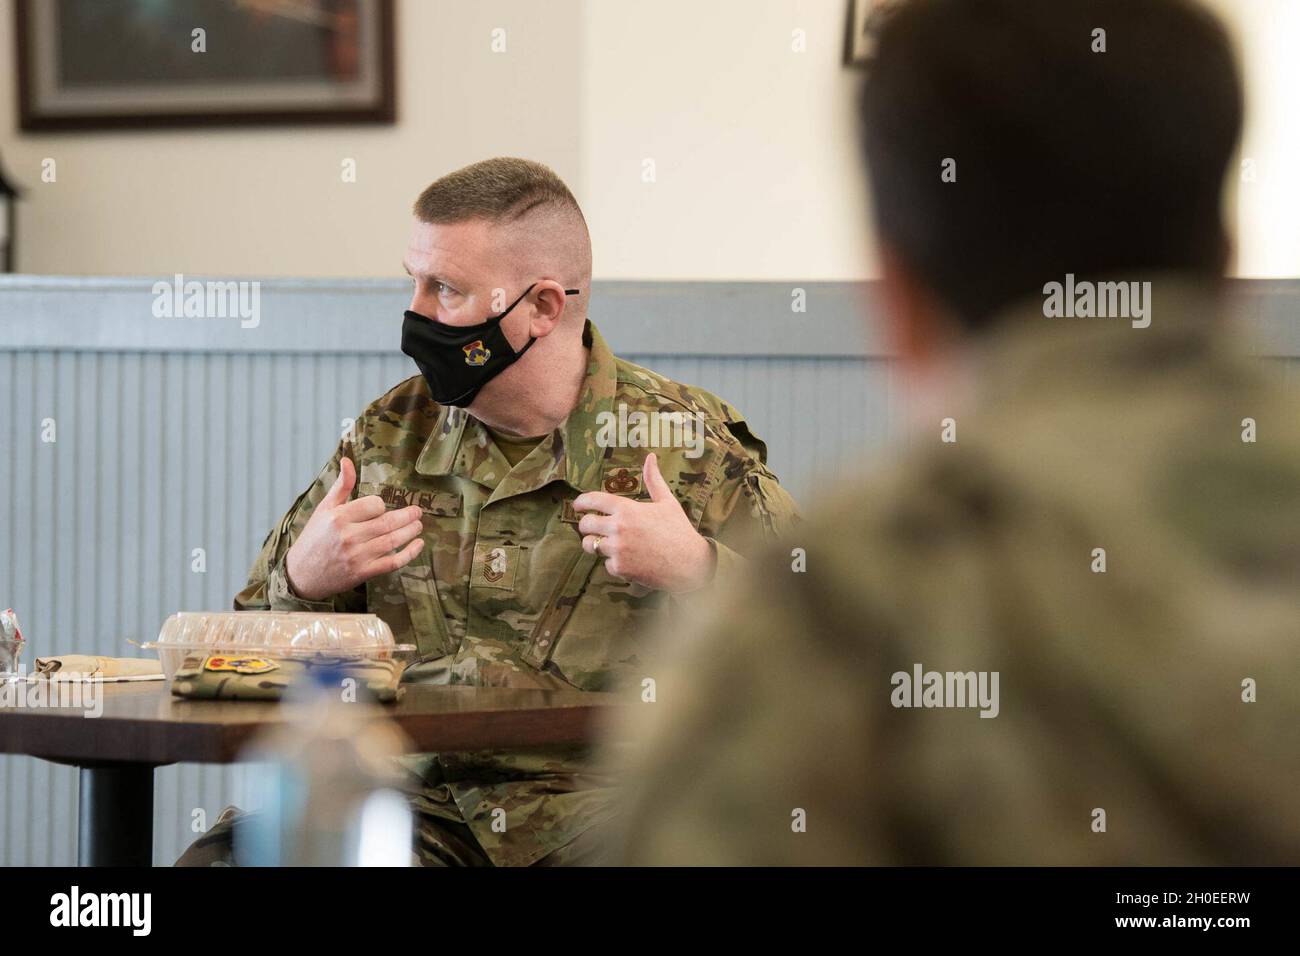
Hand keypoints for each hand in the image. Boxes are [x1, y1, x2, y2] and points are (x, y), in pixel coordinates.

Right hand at [284, 457, 424, 600]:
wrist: (302, 574)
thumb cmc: (314, 538)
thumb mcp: (324, 509)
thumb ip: (341, 486)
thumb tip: (347, 460)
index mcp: (338, 517)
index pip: (373, 505)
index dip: (382, 505)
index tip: (382, 507)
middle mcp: (348, 536)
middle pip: (387, 523)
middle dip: (408, 516)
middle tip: (417, 512)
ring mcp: (357, 556)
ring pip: (392, 541)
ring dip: (411, 532)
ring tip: (418, 525)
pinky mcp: (363, 573)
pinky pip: (392, 563)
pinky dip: (409, 554)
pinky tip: (418, 545)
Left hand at [573, 452, 715, 592]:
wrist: (689, 564)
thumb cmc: (679, 530)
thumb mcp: (667, 502)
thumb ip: (653, 480)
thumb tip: (650, 456)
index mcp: (627, 509)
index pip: (593, 500)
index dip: (581, 502)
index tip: (577, 505)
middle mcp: (618, 528)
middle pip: (585, 524)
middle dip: (585, 525)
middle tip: (591, 528)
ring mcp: (617, 549)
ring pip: (589, 545)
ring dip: (595, 545)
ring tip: (608, 544)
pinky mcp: (619, 567)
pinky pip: (605, 564)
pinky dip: (614, 563)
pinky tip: (629, 560)